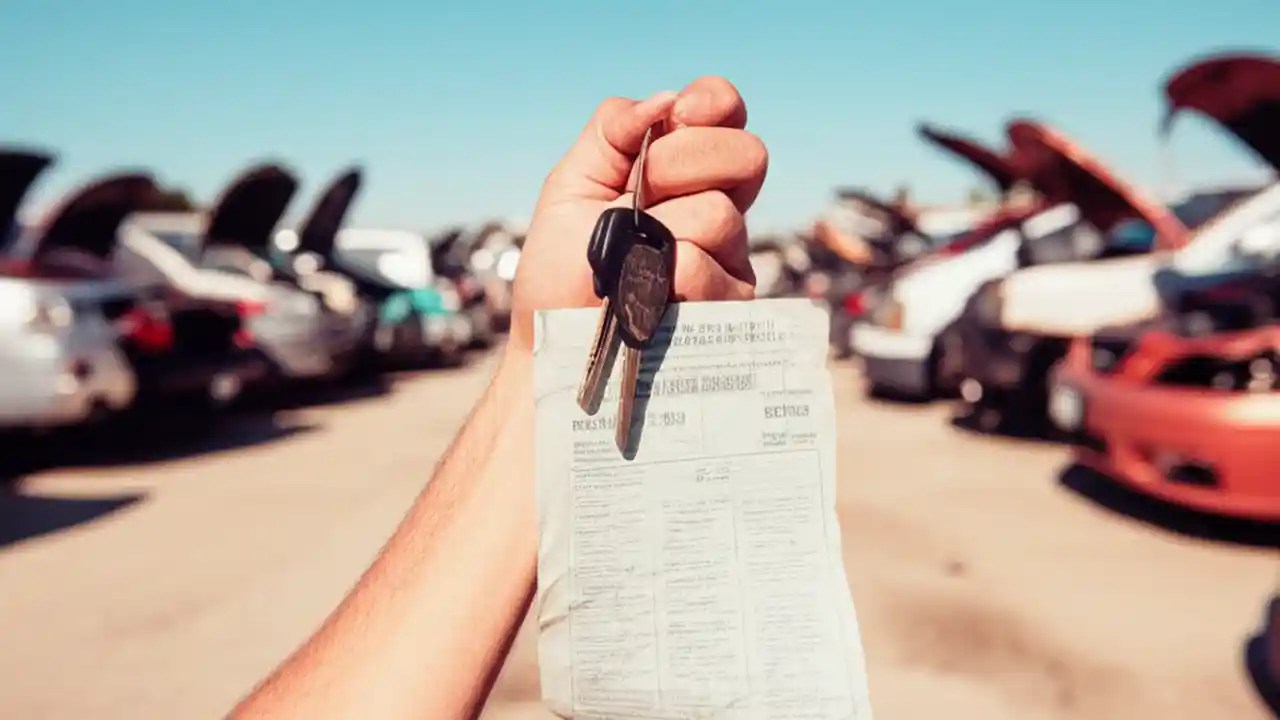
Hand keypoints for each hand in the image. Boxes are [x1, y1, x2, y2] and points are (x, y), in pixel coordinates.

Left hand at [508, 77, 768, 353]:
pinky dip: (661, 279)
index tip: (677, 116)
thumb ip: (610, 131)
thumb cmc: (560, 270)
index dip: (712, 103)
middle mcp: (715, 202)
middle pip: (745, 154)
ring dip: (660, 235)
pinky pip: (706, 269)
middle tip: (635, 202)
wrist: (553, 344)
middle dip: (679, 167)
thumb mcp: (569, 187)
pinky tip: (639, 296)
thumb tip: (664, 100)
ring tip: (626, 264)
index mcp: (680, 166)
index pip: (724, 110)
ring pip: (720, 215)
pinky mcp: (731, 302)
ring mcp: (729, 254)